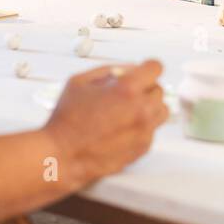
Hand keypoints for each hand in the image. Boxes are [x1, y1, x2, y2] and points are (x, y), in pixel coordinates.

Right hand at [44, 61, 167, 188]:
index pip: (155, 68)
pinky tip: (122, 128)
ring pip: (161, 110)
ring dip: (148, 107)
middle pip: (159, 90)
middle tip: (127, 94)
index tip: (143, 72)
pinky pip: (152, 130)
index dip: (147, 68)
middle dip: (144, 89)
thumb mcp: (79, 82)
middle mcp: (141, 110)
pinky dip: (142, 127)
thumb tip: (124, 71)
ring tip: (127, 111)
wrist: (62, 156)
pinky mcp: (143, 147)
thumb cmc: (67, 121)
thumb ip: (106, 71)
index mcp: (127, 90)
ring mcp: (144, 130)